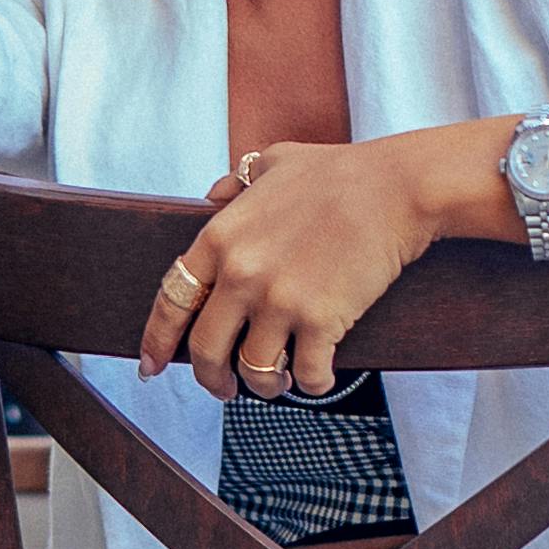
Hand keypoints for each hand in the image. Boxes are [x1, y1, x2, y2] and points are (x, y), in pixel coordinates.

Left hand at [141, 139, 434, 398]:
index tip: (152, 366)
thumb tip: (211, 194)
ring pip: (255, 371)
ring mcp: (280, 300)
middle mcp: (241, 274)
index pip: (172, 300)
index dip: (156, 341)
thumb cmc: (339, 171)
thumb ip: (236, 181)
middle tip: (224, 388)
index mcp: (221, 238)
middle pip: (205, 350)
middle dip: (211, 379)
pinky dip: (312, 384)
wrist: (396, 187)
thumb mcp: (273, 161)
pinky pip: (307, 375)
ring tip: (278, 382)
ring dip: (264, 386)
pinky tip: (318, 376)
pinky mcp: (321, 321)